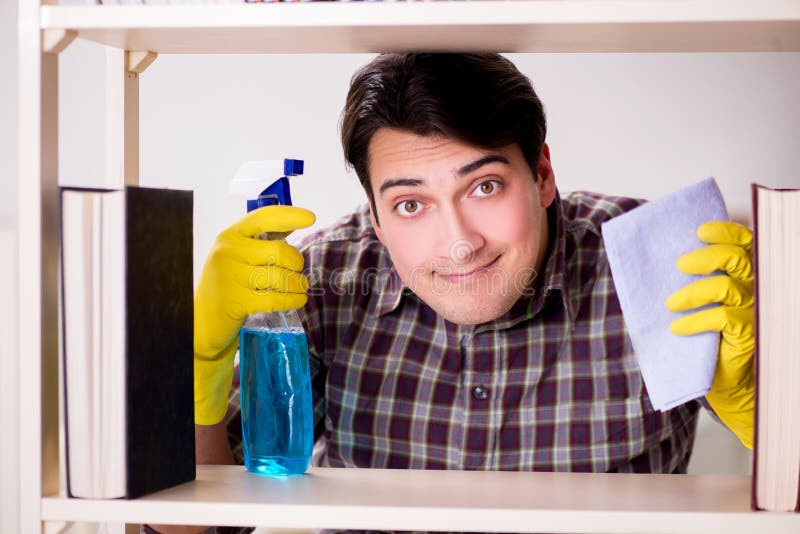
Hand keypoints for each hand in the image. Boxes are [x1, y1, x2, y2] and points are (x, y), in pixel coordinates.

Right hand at [194, 205, 314, 424]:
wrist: (201, 321)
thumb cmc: (227, 285)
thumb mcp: (237, 256)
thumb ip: (261, 241)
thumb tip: (291, 225)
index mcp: (230, 235)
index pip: (263, 218)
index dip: (289, 216)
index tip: (310, 218)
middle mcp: (228, 252)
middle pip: (280, 251)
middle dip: (296, 263)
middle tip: (296, 272)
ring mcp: (231, 276)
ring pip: (281, 276)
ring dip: (298, 284)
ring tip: (299, 287)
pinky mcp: (237, 301)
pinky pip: (276, 298)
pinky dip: (293, 299)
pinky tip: (297, 299)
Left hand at [665, 221, 753, 448]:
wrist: (726, 378)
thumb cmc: (709, 336)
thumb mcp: (698, 303)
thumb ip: (692, 280)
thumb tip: (658, 262)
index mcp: (744, 275)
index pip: (744, 244)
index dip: (726, 233)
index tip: (701, 230)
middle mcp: (754, 288)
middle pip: (736, 258)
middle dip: (706, 256)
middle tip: (680, 265)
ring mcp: (754, 310)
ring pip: (727, 286)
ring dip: (693, 292)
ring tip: (670, 303)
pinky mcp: (748, 333)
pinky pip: (723, 317)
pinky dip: (695, 320)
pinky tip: (678, 328)